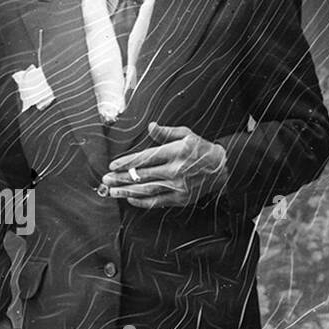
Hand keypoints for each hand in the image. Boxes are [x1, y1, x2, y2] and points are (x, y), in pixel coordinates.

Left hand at [100, 122, 227, 209]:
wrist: (223, 168)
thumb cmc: (202, 149)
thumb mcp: (186, 134)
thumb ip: (166, 132)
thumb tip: (150, 127)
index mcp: (175, 152)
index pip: (145, 158)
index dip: (127, 162)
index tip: (112, 166)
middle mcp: (175, 170)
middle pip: (142, 175)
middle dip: (121, 178)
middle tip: (105, 180)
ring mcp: (177, 186)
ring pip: (147, 190)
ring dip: (127, 191)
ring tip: (112, 192)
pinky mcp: (181, 198)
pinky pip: (157, 201)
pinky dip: (142, 201)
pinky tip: (130, 199)